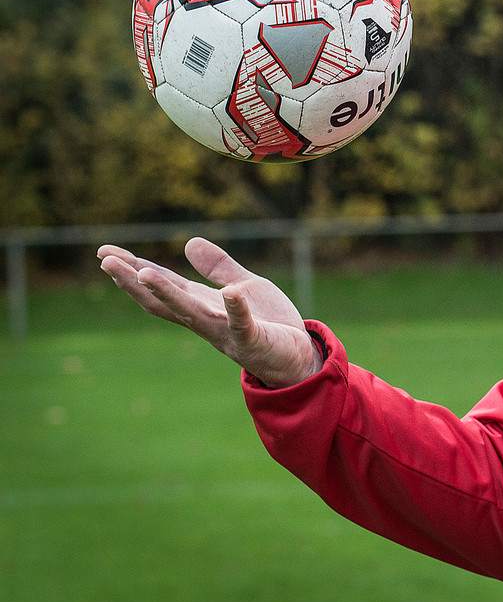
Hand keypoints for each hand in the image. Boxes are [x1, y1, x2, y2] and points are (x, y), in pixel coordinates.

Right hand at [98, 237, 320, 387]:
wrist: (299, 358)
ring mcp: (227, 332)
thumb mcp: (243, 286)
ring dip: (168, 294)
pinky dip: (237, 310)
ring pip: (192, 313)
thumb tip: (189, 242)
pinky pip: (243, 325)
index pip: (163, 285)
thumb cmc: (270, 324)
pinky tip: (231, 293)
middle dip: (134, 281)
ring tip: (145, 273)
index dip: (134, 269)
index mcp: (203, 305)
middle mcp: (206, 320)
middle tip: (105, 261)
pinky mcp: (254, 340)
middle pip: (163, 300)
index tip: (105, 253)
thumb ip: (218, 268)